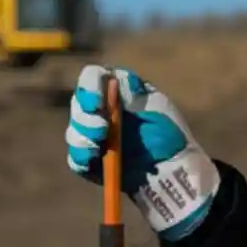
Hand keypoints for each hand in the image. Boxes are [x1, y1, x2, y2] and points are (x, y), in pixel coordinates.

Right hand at [65, 65, 219, 240]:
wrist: (172, 170)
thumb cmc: (169, 134)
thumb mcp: (157, 108)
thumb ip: (135, 94)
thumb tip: (115, 80)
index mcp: (116, 91)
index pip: (92, 77)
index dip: (89, 86)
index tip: (97, 103)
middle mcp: (100, 110)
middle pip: (78, 103)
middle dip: (86, 117)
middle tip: (102, 128)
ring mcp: (92, 135)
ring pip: (74, 131)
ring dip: (83, 137)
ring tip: (99, 146)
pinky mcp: (89, 159)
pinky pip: (75, 157)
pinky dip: (81, 157)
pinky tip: (93, 159)